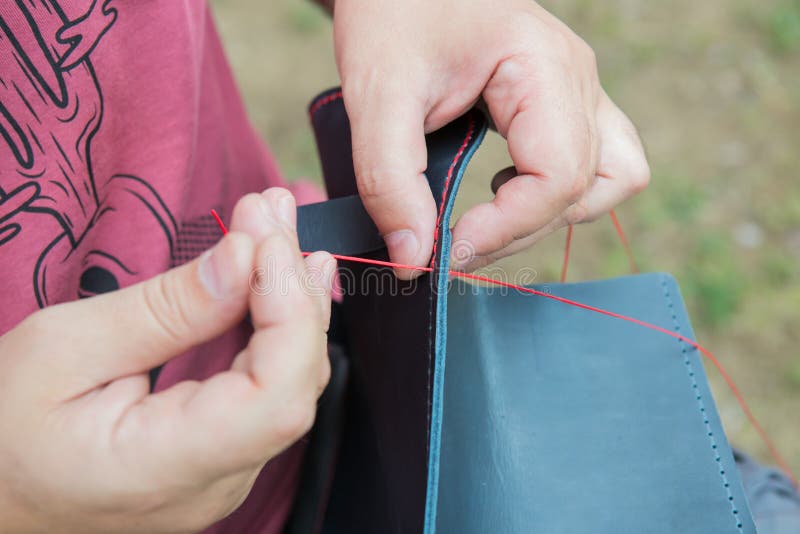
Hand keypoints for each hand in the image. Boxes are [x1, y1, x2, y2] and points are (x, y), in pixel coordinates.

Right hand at [0, 189, 334, 532]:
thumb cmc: (1, 425)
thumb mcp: (64, 349)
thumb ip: (166, 308)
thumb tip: (245, 256)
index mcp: (167, 466)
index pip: (276, 398)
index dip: (291, 312)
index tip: (267, 241)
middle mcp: (214, 483)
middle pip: (294, 381)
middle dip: (292, 285)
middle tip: (270, 211)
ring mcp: (224, 472)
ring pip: (291, 379)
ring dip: (290, 294)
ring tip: (276, 225)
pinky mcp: (223, 452)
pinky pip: (270, 384)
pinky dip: (277, 322)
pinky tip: (278, 274)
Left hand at [333, 0, 649, 275]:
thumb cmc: (391, 12)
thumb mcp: (377, 95)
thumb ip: (391, 181)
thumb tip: (415, 262)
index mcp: (542, 66)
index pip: (558, 177)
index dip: (507, 228)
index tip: (448, 249)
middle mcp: (575, 78)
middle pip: (582, 188)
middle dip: (516, 230)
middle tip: (450, 245)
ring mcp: (576, 88)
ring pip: (608, 179)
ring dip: (551, 215)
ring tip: (486, 218)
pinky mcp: (562, 100)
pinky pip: (596, 161)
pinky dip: (558, 193)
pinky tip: (503, 190)